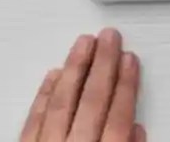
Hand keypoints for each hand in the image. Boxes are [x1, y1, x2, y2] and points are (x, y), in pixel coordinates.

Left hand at [20, 28, 144, 141]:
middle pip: (92, 101)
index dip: (126, 85)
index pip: (118, 118)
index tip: (129, 60)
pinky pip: (33, 118)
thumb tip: (136, 132)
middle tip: (109, 38)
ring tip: (84, 43)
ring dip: (74, 68)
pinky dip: (44, 94)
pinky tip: (53, 74)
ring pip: (61, 101)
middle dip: (103, 65)